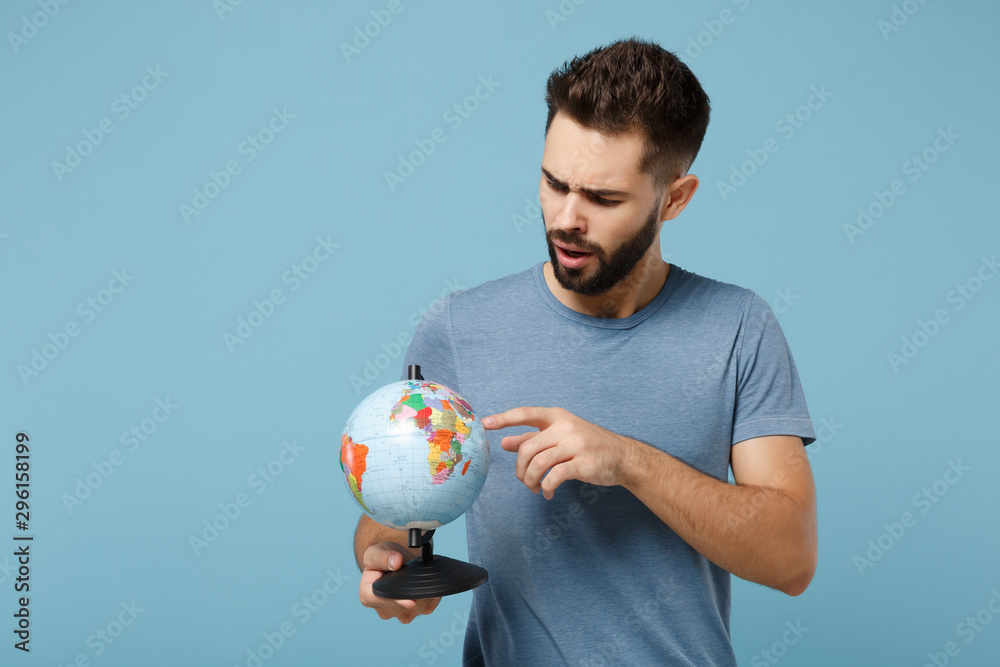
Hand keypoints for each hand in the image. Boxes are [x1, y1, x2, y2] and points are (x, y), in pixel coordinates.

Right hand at [359, 542, 441, 622]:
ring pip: (418, 608)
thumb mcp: (376, 552)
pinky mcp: (417, 612)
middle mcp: (384, 610)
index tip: (410, 601)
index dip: (396, 601)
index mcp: (368, 596)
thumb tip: (395, 562)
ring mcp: (400, 614)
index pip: (382, 602)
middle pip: (402, 607)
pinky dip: (432, 596)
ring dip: (423, 593)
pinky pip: (428, 607)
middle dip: (413, 592)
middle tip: (420, 575)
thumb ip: (382, 556)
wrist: (398, 562)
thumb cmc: (383, 558)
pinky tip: (427, 584)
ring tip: (421, 576)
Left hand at [484, 407, 637, 499]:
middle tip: (524, 481)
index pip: (526, 414)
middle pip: (528, 447)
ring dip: (531, 480)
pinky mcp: (584, 463)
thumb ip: (532, 438)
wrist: (623, 456)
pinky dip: (546, 487)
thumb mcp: (560, 436)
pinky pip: (555, 476)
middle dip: (520, 468)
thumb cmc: (587, 445)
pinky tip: (547, 492)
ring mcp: (576, 444)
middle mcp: (565, 427)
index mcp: (557, 416)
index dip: (504, 418)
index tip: (485, 424)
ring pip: (539, 463)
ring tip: (535, 488)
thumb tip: (504, 442)